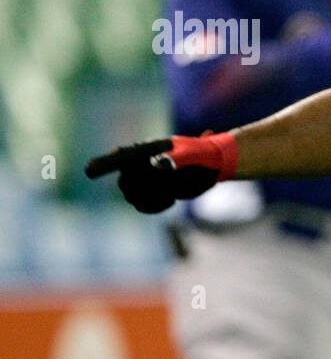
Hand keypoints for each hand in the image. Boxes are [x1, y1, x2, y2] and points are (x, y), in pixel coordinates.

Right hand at [85, 132, 237, 212]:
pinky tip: (170, 202)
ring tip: (171, 195)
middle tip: (168, 189)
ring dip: (151, 200)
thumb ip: (177, 158)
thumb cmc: (204, 155)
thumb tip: (161, 166)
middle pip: (125, 183)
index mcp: (147, 151)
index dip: (104, 164)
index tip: (88, 171)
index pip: (121, 158)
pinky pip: (140, 205)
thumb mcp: (194, 154)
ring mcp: (145, 178)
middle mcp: (140, 164)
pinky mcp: (152, 192)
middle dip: (144, 190)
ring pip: (132, 196)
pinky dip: (152, 207)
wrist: (214, 163)